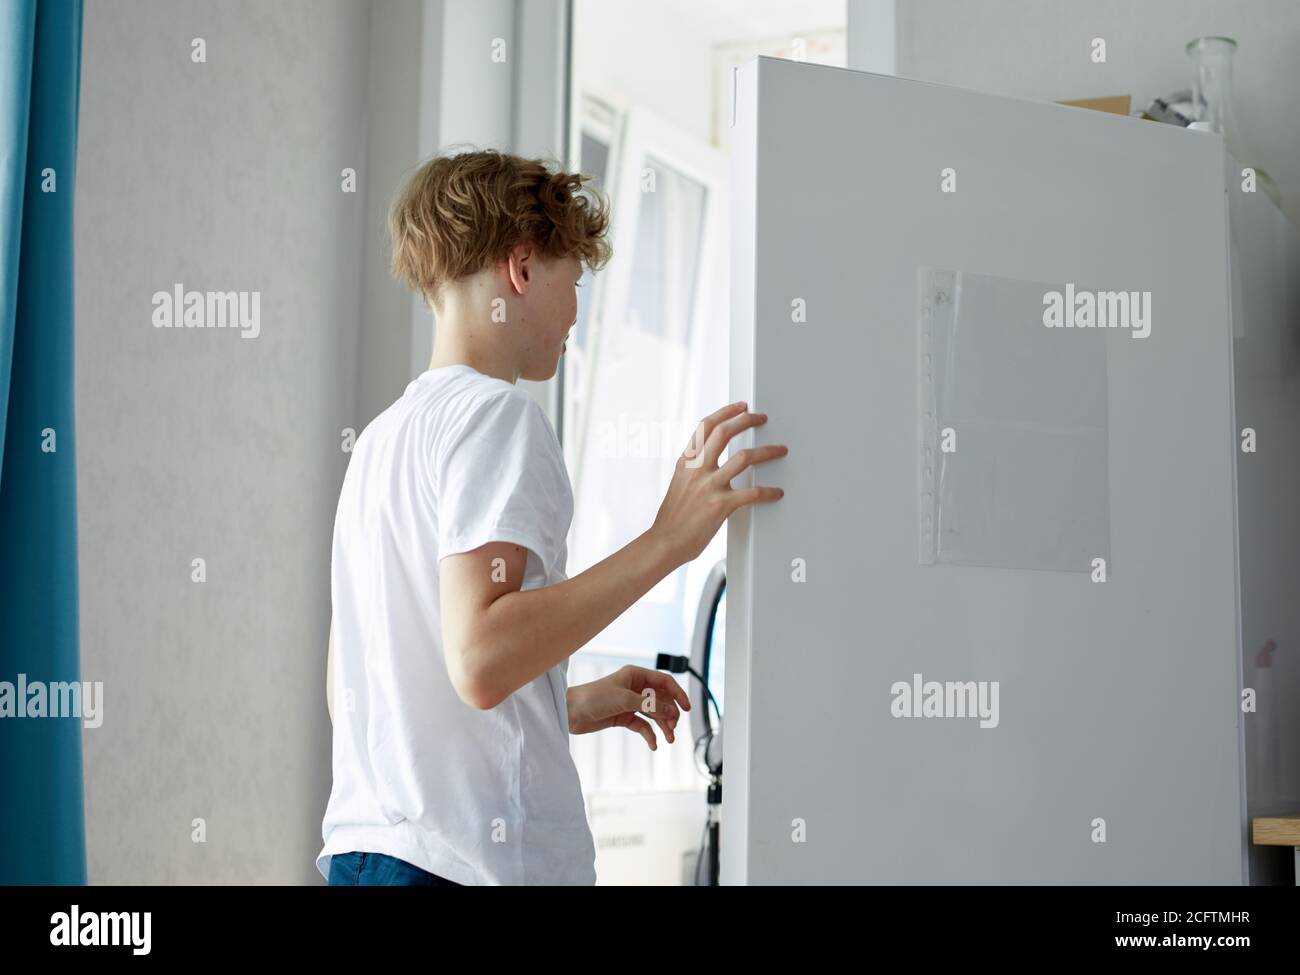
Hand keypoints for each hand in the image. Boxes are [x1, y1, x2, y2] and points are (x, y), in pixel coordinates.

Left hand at [567, 665, 691, 749]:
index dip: (678, 694)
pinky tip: (654, 744)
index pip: (664, 682)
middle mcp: (635, 687)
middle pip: (662, 700)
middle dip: (670, 714)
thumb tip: (672, 711)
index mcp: (636, 675)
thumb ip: (650, 705)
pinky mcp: (623, 717)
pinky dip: (649, 734)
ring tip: (669, 739)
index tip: (687, 709)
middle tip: (673, 728)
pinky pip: (642, 725)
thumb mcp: (625, 700)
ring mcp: (629, 703)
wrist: (569, 712)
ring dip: (662, 726)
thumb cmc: (593, 698)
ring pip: (653, 714)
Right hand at [650, 402, 786, 566]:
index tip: (740, 407)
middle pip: (724, 433)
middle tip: (762, 418)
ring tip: (780, 450)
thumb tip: (707, 460)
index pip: (705, 427)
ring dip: (767, 452)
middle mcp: (697, 469)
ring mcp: (709, 486)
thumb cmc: (672, 519)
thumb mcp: (679, 484)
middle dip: (747, 420)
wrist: (665, 542)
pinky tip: (776, 492)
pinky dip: (768, 491)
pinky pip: (752, 493)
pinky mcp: (721, 505)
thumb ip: (694, 470)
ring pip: (744, 458)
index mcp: (686, 462)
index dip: (725, 412)